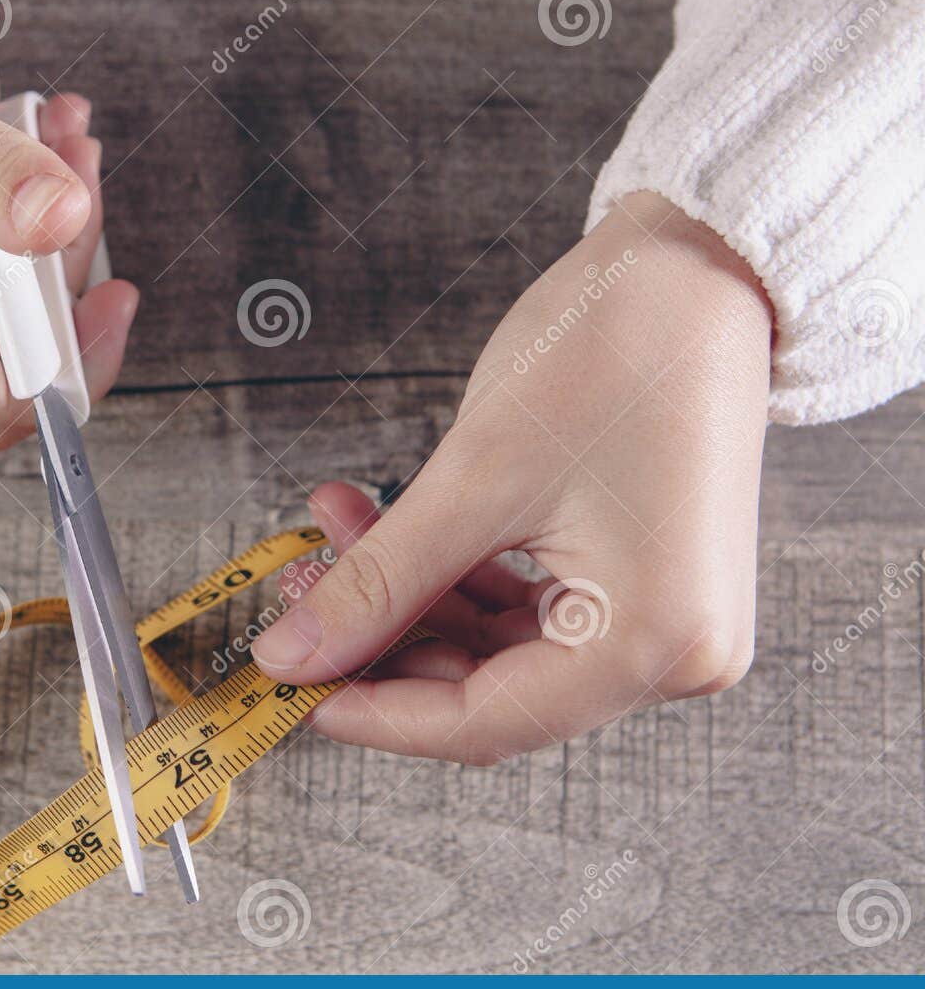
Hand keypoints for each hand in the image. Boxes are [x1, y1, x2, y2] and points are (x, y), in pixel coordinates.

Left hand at [251, 192, 771, 764]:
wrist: (699, 267)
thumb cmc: (615, 351)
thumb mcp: (475, 479)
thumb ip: (379, 583)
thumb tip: (293, 658)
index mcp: (653, 642)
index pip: (484, 722)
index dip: (372, 712)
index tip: (289, 687)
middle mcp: (675, 653)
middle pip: (488, 690)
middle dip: (381, 639)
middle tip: (297, 593)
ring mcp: (662, 618)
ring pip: (496, 647)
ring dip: (408, 596)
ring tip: (334, 531)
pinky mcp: (642, 581)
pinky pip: (527, 607)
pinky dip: (452, 573)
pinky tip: (383, 523)